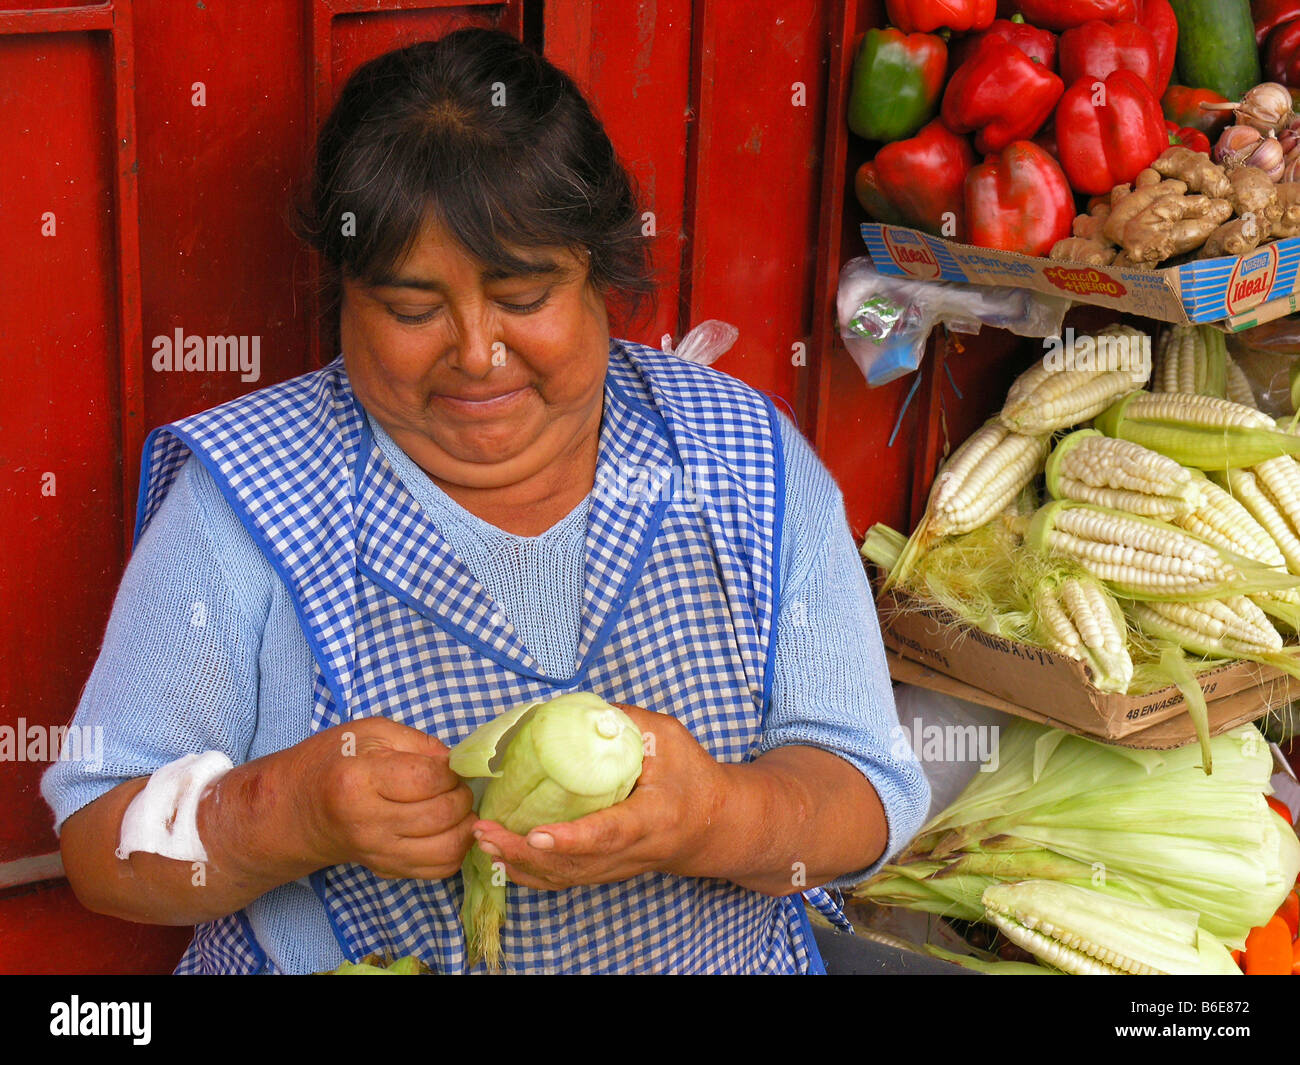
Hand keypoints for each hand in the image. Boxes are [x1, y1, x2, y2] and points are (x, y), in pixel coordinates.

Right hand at [299, 717, 476, 879]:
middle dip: (461, 795)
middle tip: (454, 784)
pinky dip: (455, 849)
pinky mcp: (386, 871)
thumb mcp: (370, 733)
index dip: (450, 771)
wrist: (297, 809)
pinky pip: (438, 870)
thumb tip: (459, 765)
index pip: (429, 780)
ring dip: (465, 825)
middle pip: (442, 815)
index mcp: (360, 782)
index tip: (446, 765)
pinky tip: (447, 828)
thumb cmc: (334, 761)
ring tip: (455, 807)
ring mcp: (377, 854)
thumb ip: (419, 743)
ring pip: (448, 849)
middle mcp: (368, 824)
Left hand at [470, 705, 726, 890]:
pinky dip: (527, 872)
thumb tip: (571, 710)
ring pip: (563, 877)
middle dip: (525, 853)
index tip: (535, 835)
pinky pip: (562, 879)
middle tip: (484, 832)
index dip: (571, 838)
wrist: (714, 826)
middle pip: (574, 864)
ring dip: (518, 864)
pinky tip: (498, 854)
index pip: (609, 834)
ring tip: (481, 841)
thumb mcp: (669, 738)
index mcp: (653, 819)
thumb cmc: (693, 777)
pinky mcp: (604, 873)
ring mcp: (616, 869)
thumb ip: (625, 722)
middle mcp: (632, 853)